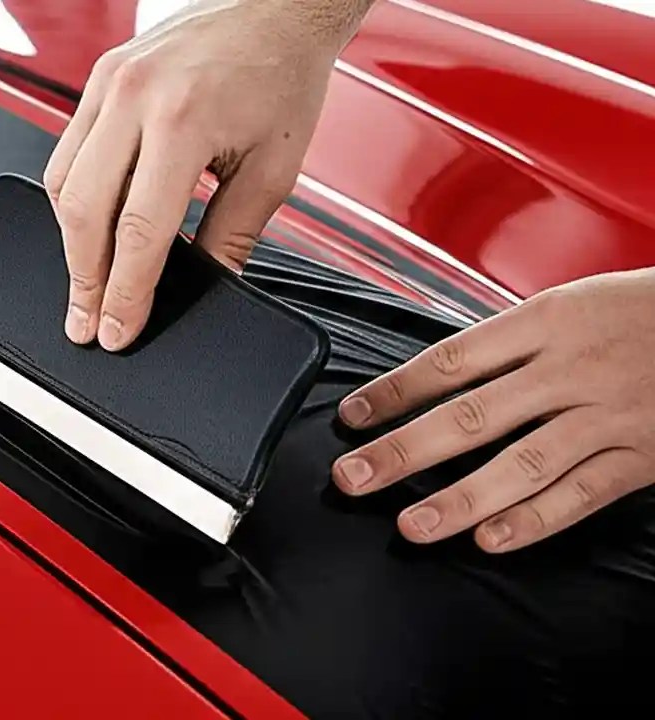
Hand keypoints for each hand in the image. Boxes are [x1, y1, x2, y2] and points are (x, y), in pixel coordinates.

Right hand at [44, 0, 371, 350]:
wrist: (276, 6)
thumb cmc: (281, 73)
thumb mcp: (274, 168)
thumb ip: (234, 236)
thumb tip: (206, 289)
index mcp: (183, 120)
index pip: (137, 231)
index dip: (124, 292)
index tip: (116, 331)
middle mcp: (135, 97)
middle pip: (84, 213)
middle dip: (84, 279)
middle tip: (85, 323)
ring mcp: (109, 82)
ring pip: (62, 183)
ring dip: (71, 242)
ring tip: (85, 283)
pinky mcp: (100, 77)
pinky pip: (66, 149)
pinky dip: (72, 196)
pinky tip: (87, 226)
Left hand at [332, 269, 654, 551]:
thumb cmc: (642, 311)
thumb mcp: (571, 303)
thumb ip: (508, 342)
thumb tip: (436, 377)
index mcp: (544, 322)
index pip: (449, 361)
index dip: (394, 391)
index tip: (350, 417)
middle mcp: (568, 370)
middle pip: (471, 415)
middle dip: (403, 450)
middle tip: (353, 477)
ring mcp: (606, 416)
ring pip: (521, 464)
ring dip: (460, 498)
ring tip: (411, 524)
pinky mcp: (641, 457)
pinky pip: (580, 494)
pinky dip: (534, 520)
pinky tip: (490, 540)